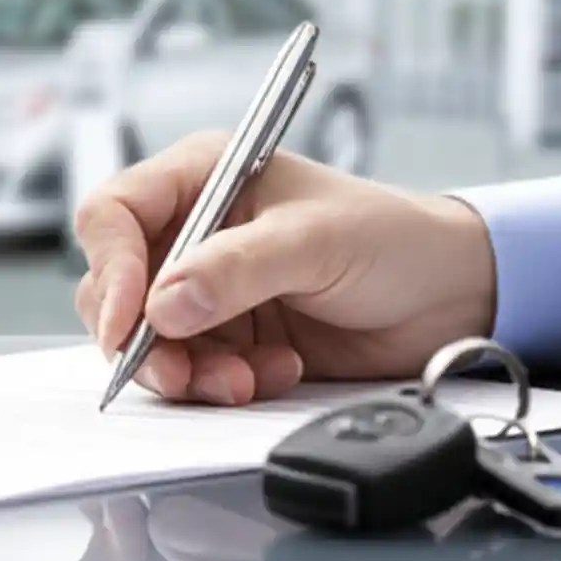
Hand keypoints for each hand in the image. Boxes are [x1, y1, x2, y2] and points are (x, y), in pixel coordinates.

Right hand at [74, 131, 495, 404]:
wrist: (450, 298)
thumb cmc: (392, 239)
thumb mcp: (313, 242)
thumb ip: (236, 271)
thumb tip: (164, 306)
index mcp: (203, 177)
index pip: (114, 214)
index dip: (111, 269)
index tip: (129, 323)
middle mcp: (194, 231)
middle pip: (117, 287)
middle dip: (144, 338)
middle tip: (180, 372)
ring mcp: (207, 288)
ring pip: (148, 340)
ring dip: (187, 370)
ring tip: (244, 379)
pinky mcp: (227, 336)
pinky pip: (190, 369)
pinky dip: (221, 383)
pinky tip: (273, 371)